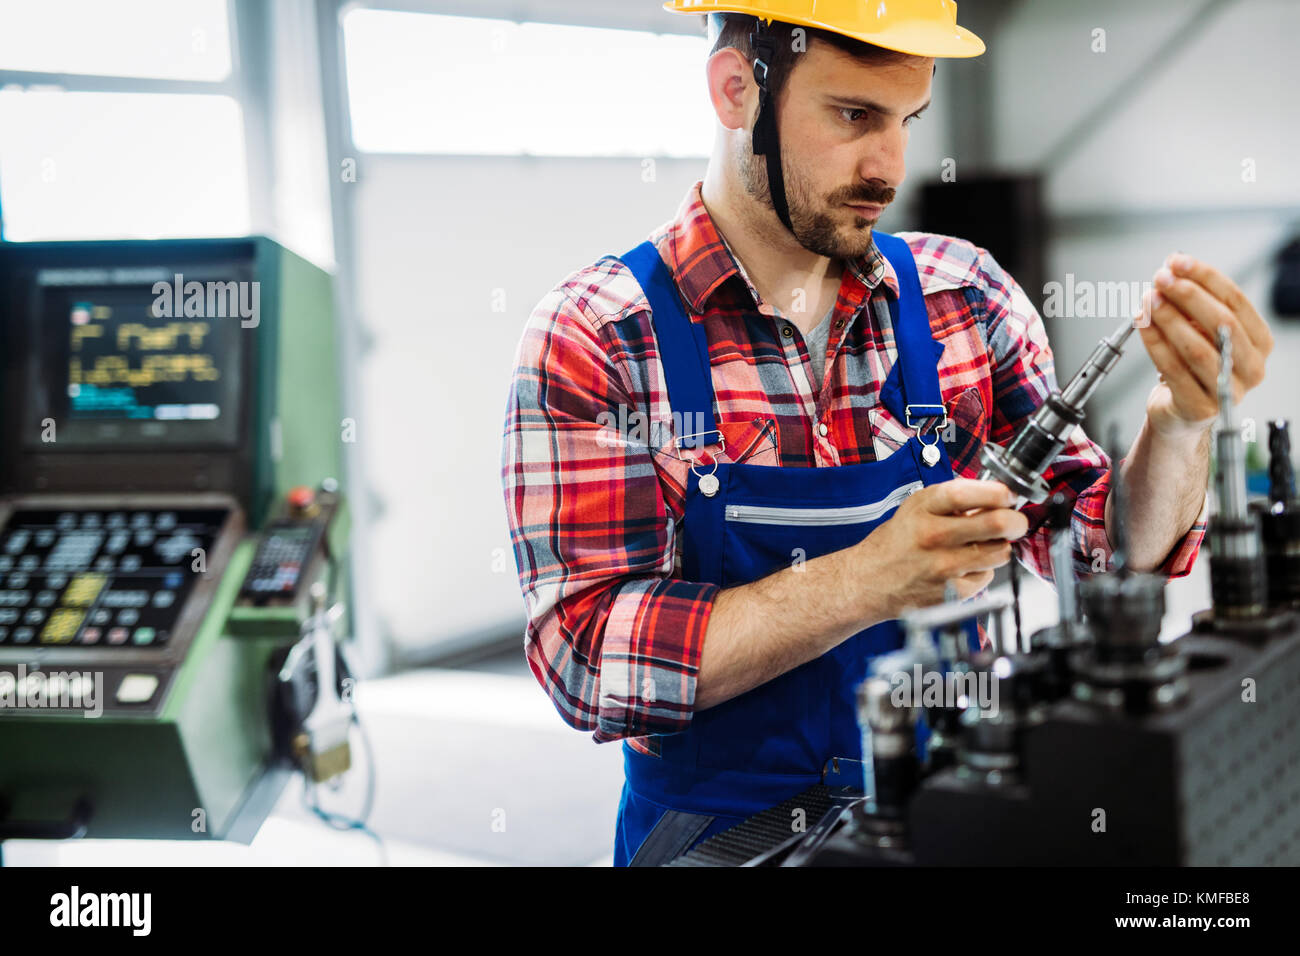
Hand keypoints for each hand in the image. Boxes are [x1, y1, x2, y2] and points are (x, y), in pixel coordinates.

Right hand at [854, 478, 1027, 616]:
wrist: (870, 580)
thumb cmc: (897, 542)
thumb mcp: (917, 507)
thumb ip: (954, 498)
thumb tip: (997, 496)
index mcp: (924, 508)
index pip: (969, 493)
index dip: (999, 492)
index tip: (1009, 495)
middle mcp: (933, 536)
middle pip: (997, 523)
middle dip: (1016, 521)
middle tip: (1015, 521)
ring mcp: (943, 567)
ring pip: (1000, 552)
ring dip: (1000, 546)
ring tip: (984, 544)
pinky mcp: (952, 593)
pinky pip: (987, 576)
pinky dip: (982, 570)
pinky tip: (964, 566)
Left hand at [1136, 253, 1272, 437]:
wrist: (1179, 412)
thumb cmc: (1192, 367)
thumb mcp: (1199, 330)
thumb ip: (1192, 302)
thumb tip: (1173, 267)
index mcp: (1258, 343)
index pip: (1237, 302)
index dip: (1206, 278)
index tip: (1178, 262)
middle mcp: (1251, 368)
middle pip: (1222, 323)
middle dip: (1188, 296)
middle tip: (1162, 279)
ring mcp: (1228, 391)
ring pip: (1197, 348)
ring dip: (1169, 319)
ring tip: (1149, 300)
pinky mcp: (1200, 407)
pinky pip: (1174, 369)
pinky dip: (1155, 343)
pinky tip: (1143, 325)